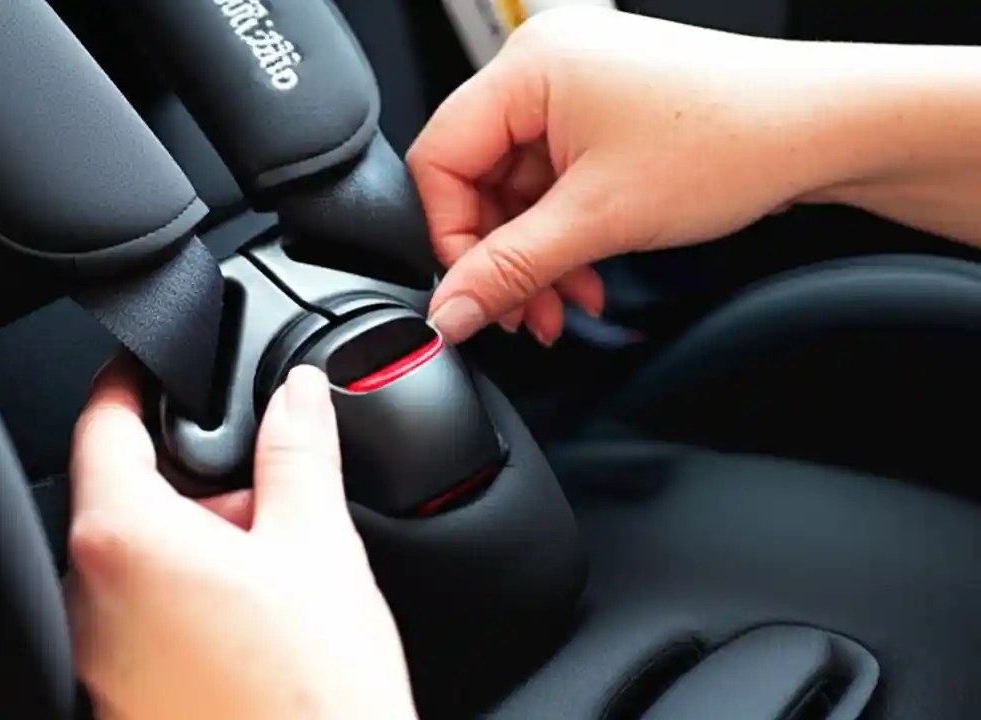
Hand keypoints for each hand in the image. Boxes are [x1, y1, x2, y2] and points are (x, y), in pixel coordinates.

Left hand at [64, 357, 416, 719]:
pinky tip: (252, 625)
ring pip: (134, 560)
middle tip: (264, 496)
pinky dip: (184, 598)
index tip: (147, 363)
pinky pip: (137, 618)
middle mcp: (87, 600)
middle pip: (123, 495)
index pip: (101, 425)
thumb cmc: (315, 701)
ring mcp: (95, 658)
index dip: (127, 381)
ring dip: (194, 543)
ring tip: (272, 574)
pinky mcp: (116, 697)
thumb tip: (299, 395)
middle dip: (193, 483)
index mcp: (125, 542)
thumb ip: (300, 453)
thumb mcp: (319, 550)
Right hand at [408, 7, 848, 344]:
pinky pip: (555, 182)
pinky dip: (564, 234)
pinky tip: (584, 275)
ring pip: (519, 190)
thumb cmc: (733, 139)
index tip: (471, 292)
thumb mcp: (598, 220)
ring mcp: (576, 88)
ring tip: (560, 304)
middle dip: (501, 257)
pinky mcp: (602, 113)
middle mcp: (545, 65)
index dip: (450, 236)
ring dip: (536, 256)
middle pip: (478, 179)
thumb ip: (508, 271)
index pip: (440, 157)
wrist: (824, 129)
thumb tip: (450, 311)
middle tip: (519, 311)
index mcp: (528, 65)